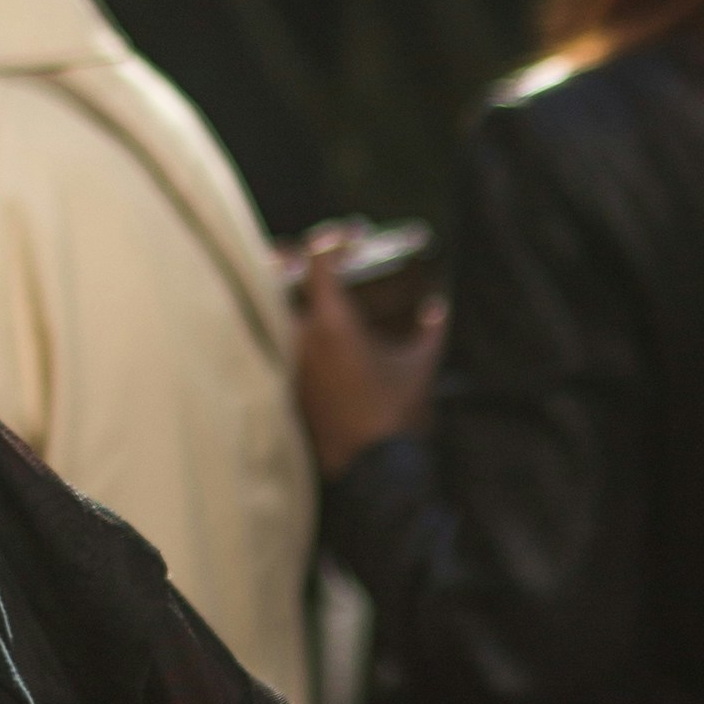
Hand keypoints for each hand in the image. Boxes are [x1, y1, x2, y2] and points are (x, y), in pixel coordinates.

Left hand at [293, 230, 445, 474]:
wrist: (370, 468)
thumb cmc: (396, 415)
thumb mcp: (420, 367)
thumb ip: (430, 331)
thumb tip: (438, 308)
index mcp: (332, 323)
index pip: (319, 261)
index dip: (333, 240)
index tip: (351, 235)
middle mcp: (299, 336)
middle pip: (275, 277)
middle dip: (289, 257)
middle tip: (309, 253)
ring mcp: (285, 360)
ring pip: (266, 309)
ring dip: (278, 290)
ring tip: (298, 284)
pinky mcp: (281, 382)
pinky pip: (270, 341)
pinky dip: (278, 325)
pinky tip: (297, 328)